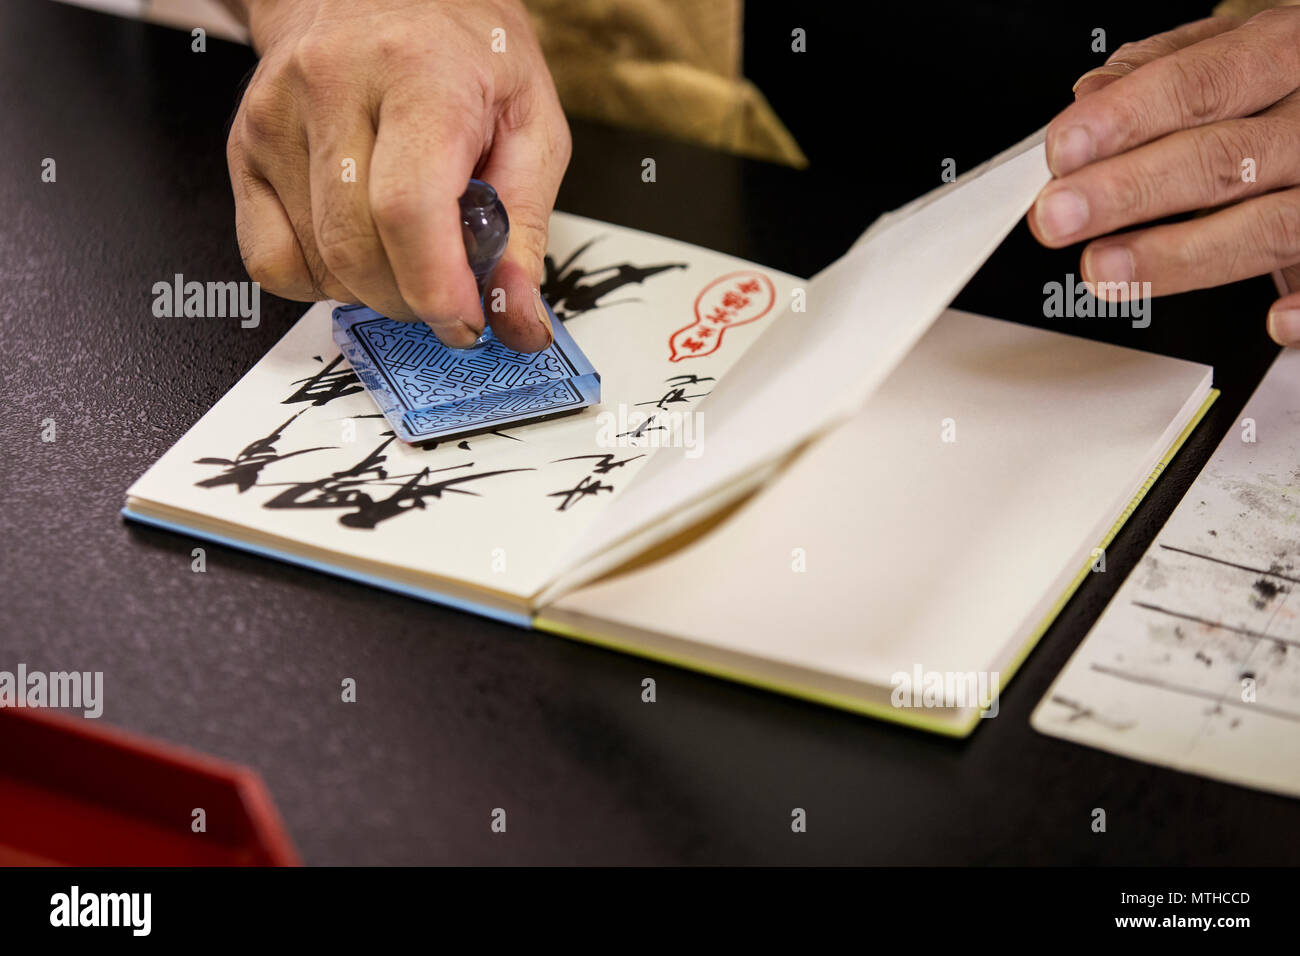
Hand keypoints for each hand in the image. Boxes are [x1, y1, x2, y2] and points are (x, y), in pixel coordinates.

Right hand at [226, 0, 569, 349]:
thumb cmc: (465, 51)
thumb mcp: (531, 125)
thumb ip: (525, 230)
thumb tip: (519, 321)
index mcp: (418, 75)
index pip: (407, 209)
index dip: (436, 287)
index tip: (465, 320)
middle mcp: (332, 86)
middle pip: (356, 250)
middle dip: (411, 300)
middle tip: (447, 291)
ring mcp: (275, 117)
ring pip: (315, 264)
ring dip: (371, 292)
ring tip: (409, 253)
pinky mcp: (243, 145)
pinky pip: (269, 260)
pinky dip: (320, 281)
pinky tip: (356, 248)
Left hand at [1028, 10, 1299, 345]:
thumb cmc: (1277, 78)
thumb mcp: (1225, 49)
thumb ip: (1157, 70)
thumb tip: (1089, 98)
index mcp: (1283, 52)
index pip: (1200, 87)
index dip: (1127, 121)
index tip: (1063, 152)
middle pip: (1224, 160)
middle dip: (1130, 192)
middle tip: (1058, 217)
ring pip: (1268, 224)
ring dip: (1178, 255)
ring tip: (1104, 269)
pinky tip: (1272, 321)